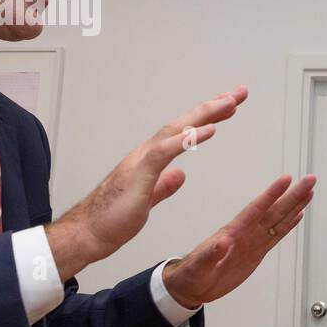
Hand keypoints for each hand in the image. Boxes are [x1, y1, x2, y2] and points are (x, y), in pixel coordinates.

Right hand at [46, 88, 247, 280]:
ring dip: (205, 114)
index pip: (184, 132)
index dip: (208, 117)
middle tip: (239, 92)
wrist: (86, 234)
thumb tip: (180, 174)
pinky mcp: (139, 174)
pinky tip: (210, 129)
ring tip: (230, 102)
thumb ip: (164, 185)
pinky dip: (188, 138)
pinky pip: (167, 150)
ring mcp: (141, 160)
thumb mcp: (148, 200)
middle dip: (213, 106)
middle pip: (184, 122)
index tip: (230, 106)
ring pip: (177, 128)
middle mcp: (146, 153)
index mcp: (150, 159)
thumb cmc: (111, 219)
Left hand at [161, 174, 315, 307]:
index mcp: (233, 232)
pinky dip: (289, 224)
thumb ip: (209, 254)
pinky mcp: (257, 251)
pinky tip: (298, 215)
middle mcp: (246, 232)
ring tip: (309, 192)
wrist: (192, 286)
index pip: (256, 209)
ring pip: (279, 219)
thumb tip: (221, 243)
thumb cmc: (191, 274)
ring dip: (295, 205)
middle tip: (309, 180)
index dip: (271, 195)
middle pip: (274, 210)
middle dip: (293, 195)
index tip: (287, 180)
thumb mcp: (198, 266)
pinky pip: (276, 235)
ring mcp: (252, 241)